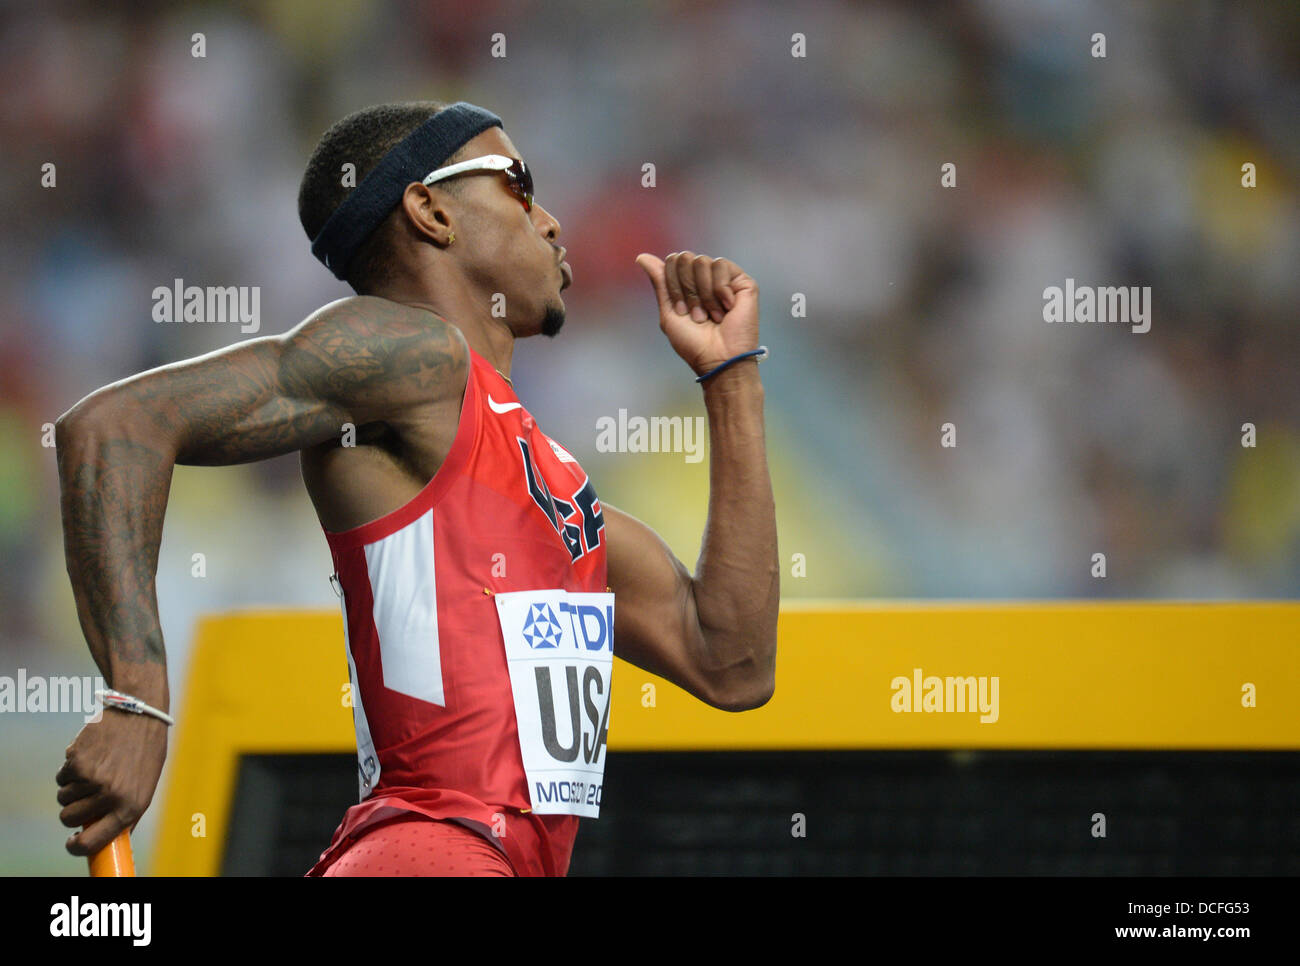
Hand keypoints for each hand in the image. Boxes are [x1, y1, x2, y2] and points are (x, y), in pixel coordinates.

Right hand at [56, 709, 167, 856]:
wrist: (140, 714)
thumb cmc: (145, 752)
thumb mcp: (146, 786)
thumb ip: (127, 813)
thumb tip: (109, 840)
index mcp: (130, 807)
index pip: (90, 843)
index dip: (76, 846)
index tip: (72, 841)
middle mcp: (110, 796)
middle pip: (68, 818)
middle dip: (72, 809)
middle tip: (85, 795)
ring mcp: (91, 778)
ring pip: (63, 796)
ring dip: (72, 786)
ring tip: (95, 768)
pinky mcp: (77, 761)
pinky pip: (62, 776)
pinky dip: (71, 768)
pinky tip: (92, 754)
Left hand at [635, 252, 759, 376]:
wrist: (718, 358)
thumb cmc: (693, 343)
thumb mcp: (669, 313)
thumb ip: (659, 283)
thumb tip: (642, 256)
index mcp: (688, 283)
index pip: (672, 261)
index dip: (673, 286)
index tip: (682, 312)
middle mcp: (706, 277)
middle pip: (685, 258)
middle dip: (688, 290)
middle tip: (698, 315)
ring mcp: (725, 279)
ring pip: (703, 261)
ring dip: (704, 295)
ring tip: (714, 316)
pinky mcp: (743, 281)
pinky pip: (721, 265)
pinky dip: (720, 290)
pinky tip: (728, 307)